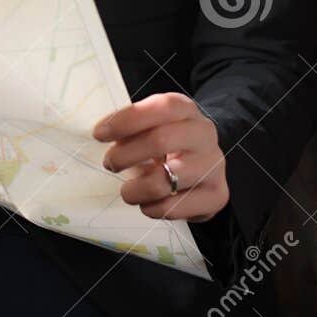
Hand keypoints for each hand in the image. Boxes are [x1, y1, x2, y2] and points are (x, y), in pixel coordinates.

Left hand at [91, 92, 228, 223]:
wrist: (203, 164)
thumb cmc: (166, 141)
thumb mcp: (150, 125)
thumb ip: (130, 126)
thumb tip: (101, 134)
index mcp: (186, 109)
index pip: (161, 107)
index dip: (127, 119)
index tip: (99, 134)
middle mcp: (204, 134)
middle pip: (161, 140)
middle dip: (126, 155)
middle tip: (109, 164)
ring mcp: (214, 165)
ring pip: (166, 180)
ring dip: (136, 188)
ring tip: (127, 191)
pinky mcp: (217, 195)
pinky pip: (176, 207)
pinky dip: (153, 209)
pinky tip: (147, 204)